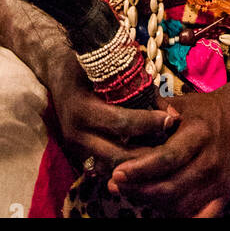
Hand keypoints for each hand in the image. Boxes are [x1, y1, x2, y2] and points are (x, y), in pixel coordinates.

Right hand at [50, 64, 176, 174]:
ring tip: (163, 154)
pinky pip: (107, 167)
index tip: (171, 118)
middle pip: (118, 154)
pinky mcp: (79, 155)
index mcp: (82, 109)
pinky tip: (146, 159)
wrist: (56, 72)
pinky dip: (127, 166)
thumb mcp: (107, 66)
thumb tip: (167, 106)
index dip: (149, 122)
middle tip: (173, 145)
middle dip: (148, 153)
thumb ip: (134, 84)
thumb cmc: (85, 63)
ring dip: (138, 164)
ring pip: (113, 166)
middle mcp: (76, 133)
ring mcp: (76, 148)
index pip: (121, 122)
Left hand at [107, 81, 229, 217]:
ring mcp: (219, 182)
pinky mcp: (224, 195)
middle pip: (171, 187)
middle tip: (115, 185)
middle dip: (139, 190)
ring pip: (180, 205)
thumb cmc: (206, 108)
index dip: (141, 169)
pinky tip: (159, 209)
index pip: (167, 158)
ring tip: (130, 193)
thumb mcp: (181, 103)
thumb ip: (154, 112)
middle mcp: (211, 161)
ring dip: (152, 203)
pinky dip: (178, 217)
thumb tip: (123, 117)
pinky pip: (198, 217)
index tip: (117, 172)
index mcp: (199, 134)